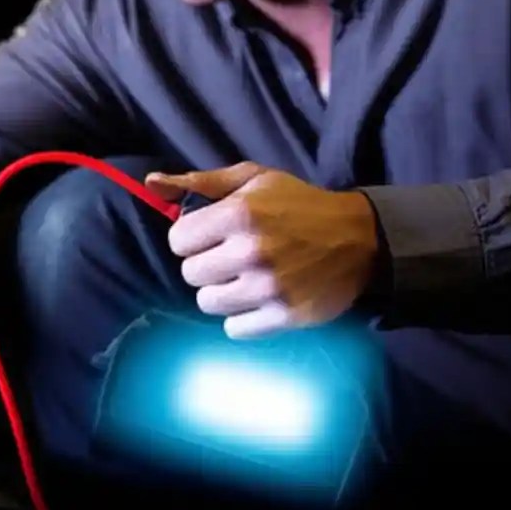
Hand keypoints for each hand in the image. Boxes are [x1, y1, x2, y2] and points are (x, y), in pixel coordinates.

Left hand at [146, 162, 379, 338]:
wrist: (359, 239)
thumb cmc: (298, 205)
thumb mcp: (252, 180)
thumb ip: (199, 183)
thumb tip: (151, 184)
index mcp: (239, 213)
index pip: (178, 240)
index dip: (191, 238)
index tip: (210, 235)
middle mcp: (250, 251)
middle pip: (190, 274)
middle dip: (206, 265)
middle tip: (231, 257)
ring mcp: (268, 287)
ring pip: (208, 303)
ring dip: (221, 292)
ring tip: (244, 278)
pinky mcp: (283, 317)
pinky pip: (234, 329)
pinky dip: (242, 317)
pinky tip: (258, 299)